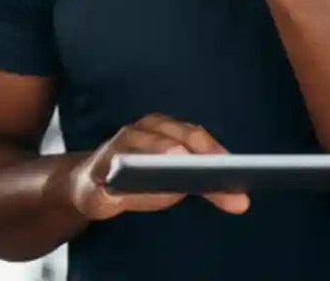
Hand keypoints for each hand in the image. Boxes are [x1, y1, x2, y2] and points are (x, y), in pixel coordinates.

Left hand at [68, 113, 249, 220]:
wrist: (91, 177)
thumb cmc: (95, 190)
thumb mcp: (99, 202)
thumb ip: (129, 198)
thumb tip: (172, 193)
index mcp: (121, 141)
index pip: (144, 139)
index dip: (163, 147)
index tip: (182, 159)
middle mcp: (144, 127)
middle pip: (179, 135)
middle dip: (204, 154)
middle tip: (227, 178)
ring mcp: (162, 129)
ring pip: (194, 135)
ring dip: (217, 154)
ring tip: (238, 179)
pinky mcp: (175, 136)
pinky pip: (199, 142)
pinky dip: (216, 155)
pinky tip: (231, 173)